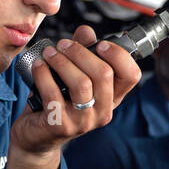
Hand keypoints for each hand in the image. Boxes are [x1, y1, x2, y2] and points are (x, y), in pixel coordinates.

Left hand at [10, 24, 141, 156]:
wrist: (36, 137)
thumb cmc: (57, 102)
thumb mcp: (74, 76)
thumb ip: (83, 52)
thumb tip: (86, 32)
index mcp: (112, 98)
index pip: (131, 75)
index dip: (119, 55)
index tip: (100, 44)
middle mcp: (102, 112)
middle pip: (104, 74)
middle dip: (81, 53)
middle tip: (64, 45)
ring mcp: (82, 122)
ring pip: (81, 84)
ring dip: (62, 62)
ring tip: (50, 54)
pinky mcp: (60, 126)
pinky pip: (53, 94)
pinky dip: (44, 74)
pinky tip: (38, 65)